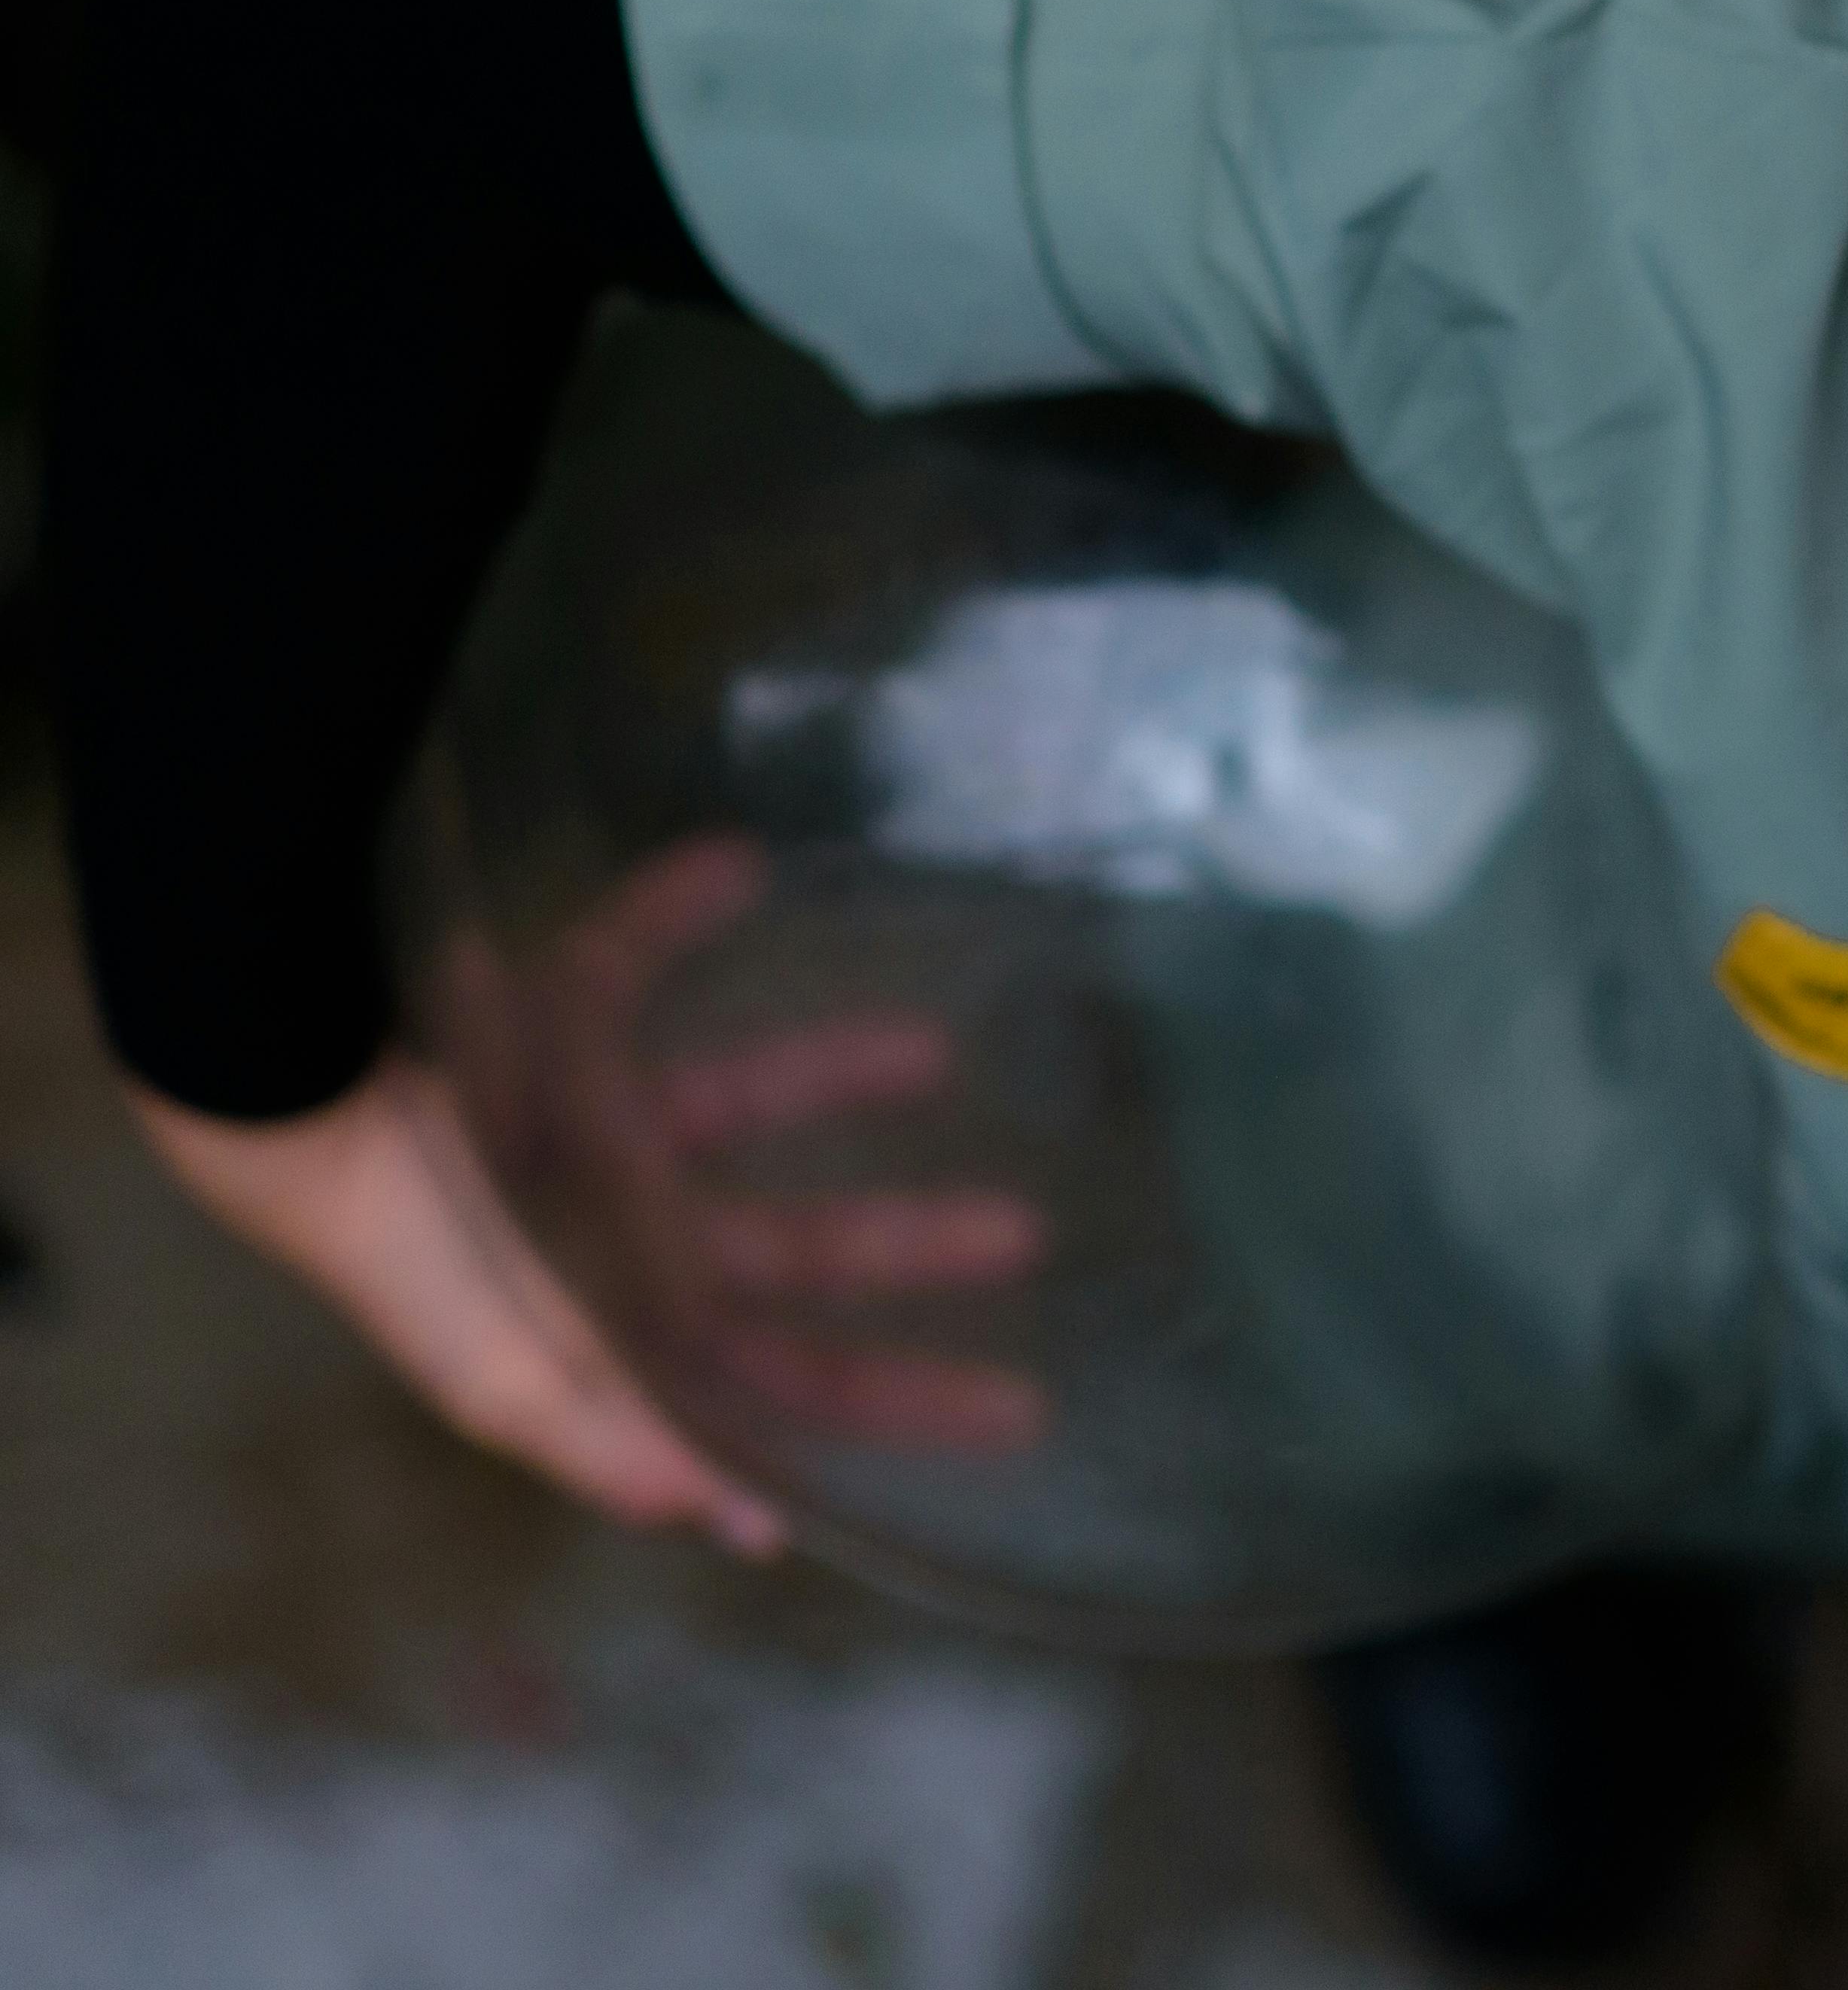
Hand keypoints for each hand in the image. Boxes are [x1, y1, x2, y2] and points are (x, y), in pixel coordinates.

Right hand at [139, 831, 1054, 1549]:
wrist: (275, 1094)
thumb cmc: (404, 1235)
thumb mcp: (513, 1364)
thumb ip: (619, 1441)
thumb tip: (744, 1528)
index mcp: (617, 1317)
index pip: (778, 1381)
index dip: (886, 1402)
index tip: (1012, 1411)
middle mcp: (612, 1226)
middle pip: (784, 1249)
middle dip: (899, 1246)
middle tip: (1024, 1235)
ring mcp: (582, 1116)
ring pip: (737, 1095)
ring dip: (832, 1067)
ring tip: (936, 1049)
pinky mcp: (544, 1008)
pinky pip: (623, 946)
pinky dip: (672, 910)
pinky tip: (734, 866)